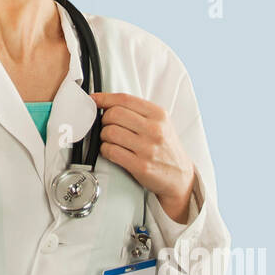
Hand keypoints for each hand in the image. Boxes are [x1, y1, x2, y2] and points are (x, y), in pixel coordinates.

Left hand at [89, 92, 193, 220]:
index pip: (124, 99)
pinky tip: (111, 150)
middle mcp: (155, 129)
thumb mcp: (160, 123)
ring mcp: (148, 148)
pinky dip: (105, 150)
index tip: (94, 100)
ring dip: (103, 136)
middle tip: (107, 126)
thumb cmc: (166, 148)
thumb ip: (138, 112)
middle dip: (104, 120)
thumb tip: (106, 103)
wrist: (180, 176)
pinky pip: (111, 151)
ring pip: (110, 132)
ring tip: (110, 140)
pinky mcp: (141, 166)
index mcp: (159, 115)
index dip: (104, 98)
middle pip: (114, 114)